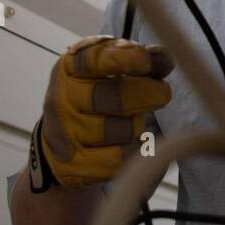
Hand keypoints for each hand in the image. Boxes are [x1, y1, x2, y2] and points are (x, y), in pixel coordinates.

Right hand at [31, 36, 173, 189]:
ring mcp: (67, 134)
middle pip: (112, 97)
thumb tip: (164, 59)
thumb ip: (138, 58)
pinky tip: (131, 143)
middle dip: (146, 93)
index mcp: (69, 68)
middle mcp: (62, 99)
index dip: (124, 58)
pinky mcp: (77, 165)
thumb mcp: (108, 69)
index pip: (93, 60)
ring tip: (135, 121)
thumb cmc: (94, 97)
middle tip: (162, 93)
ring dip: (138, 125)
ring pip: (121, 130)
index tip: (146, 61)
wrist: (61, 142)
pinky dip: (134, 151)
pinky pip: (120, 159)